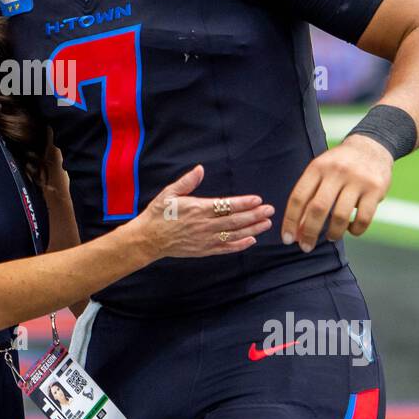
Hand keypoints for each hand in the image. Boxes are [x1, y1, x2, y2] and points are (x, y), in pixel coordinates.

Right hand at [129, 165, 272, 258]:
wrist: (148, 238)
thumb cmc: (158, 213)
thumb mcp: (169, 193)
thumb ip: (187, 182)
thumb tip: (200, 168)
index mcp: (198, 209)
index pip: (226, 205)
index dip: (243, 203)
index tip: (258, 199)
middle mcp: (204, 225)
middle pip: (235, 221)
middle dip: (254, 215)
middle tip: (270, 211)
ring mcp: (205, 239)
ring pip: (234, 235)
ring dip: (252, 229)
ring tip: (266, 224)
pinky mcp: (203, 250)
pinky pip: (225, 248)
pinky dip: (239, 245)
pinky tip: (251, 240)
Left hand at [281, 134, 392, 251]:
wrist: (371, 147)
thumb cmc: (338, 166)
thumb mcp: (320, 174)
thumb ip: (308, 199)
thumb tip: (298, 232)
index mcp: (317, 167)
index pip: (298, 197)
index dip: (291, 221)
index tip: (288, 239)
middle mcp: (336, 172)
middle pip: (318, 208)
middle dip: (309, 233)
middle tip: (306, 247)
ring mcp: (357, 180)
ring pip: (340, 216)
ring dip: (333, 233)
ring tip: (331, 237)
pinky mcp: (376, 189)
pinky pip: (363, 218)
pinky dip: (355, 230)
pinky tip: (351, 229)